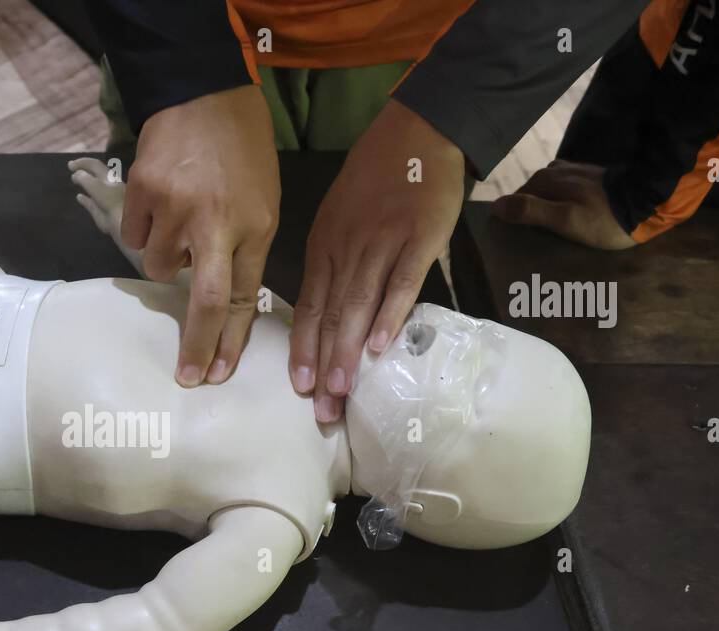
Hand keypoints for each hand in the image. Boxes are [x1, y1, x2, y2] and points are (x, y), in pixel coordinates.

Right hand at [69, 156, 125, 236]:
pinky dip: (85, 199)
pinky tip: (79, 197)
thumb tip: (77, 174)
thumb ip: (84, 179)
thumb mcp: (95, 186)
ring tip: (74, 179)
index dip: (82, 162)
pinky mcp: (102, 212)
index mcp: (108, 177)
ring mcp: (105, 199)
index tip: (70, 164)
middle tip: (70, 167)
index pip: (94, 165)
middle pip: (94, 174)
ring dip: (84, 182)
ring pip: (93, 188)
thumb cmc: (110, 200)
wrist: (122, 222)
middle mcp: (108, 186)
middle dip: (83, 169)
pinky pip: (91, 203)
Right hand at [124, 85, 279, 385]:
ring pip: (159, 268)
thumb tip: (219, 300)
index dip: (231, 342)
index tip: (218, 374)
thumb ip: (244, 249)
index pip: (244, 298)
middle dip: (198, 347)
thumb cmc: (241, 151)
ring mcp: (177, 209)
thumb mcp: (263, 200)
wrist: (204, 92)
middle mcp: (218, 224)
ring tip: (178, 225)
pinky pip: (134, 237)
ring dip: (165, 260)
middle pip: (207, 303)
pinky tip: (160, 204)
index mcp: (256, 227)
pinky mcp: (143, 193)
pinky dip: (144, 231)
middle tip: (188, 376)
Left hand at [293, 99, 463, 423]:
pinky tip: (379, 347)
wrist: (417, 133)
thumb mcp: (337, 219)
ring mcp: (382, 243)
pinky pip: (401, 282)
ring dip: (348, 351)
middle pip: (330, 315)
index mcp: (324, 246)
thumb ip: (332, 264)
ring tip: (341, 391)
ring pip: (359, 305)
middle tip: (321, 410)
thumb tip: (326, 317)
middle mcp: (346, 248)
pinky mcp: (419, 239)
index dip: (303, 349)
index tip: (299, 388)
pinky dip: (389, 315)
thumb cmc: (376, 182)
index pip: (309, 306)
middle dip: (323, 365)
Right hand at [491, 160, 635, 250]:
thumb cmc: (604, 219)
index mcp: (542, 181)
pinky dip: (561, 206)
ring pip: (546, 195)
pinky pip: (562, 193)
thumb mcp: (565, 220)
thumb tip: (495, 206)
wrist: (648, 205)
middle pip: (529, 198)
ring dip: (546, 212)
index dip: (513, 222)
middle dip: (530, 217)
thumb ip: (530, 211)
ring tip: (553, 236)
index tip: (520, 244)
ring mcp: (571, 172)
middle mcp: (552, 171)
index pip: (513, 202)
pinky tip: (569, 219)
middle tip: (537, 245)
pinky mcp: (587, 177)